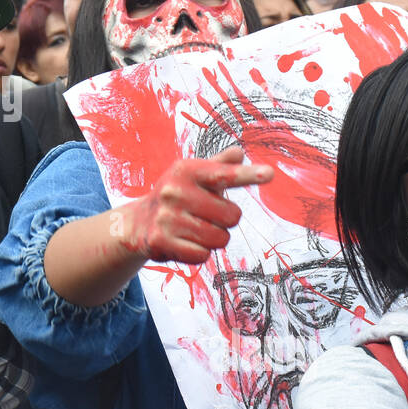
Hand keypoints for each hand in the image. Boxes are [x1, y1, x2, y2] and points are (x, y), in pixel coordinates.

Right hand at [122, 148, 272, 263]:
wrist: (138, 222)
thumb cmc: (176, 196)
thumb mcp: (193, 176)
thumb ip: (219, 166)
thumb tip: (239, 152)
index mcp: (186, 170)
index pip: (223, 174)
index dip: (247, 175)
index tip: (269, 173)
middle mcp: (174, 191)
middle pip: (232, 216)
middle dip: (226, 220)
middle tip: (207, 216)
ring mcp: (167, 217)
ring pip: (219, 239)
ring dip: (214, 238)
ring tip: (195, 229)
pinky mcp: (161, 241)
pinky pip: (203, 255)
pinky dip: (199, 252)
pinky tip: (184, 242)